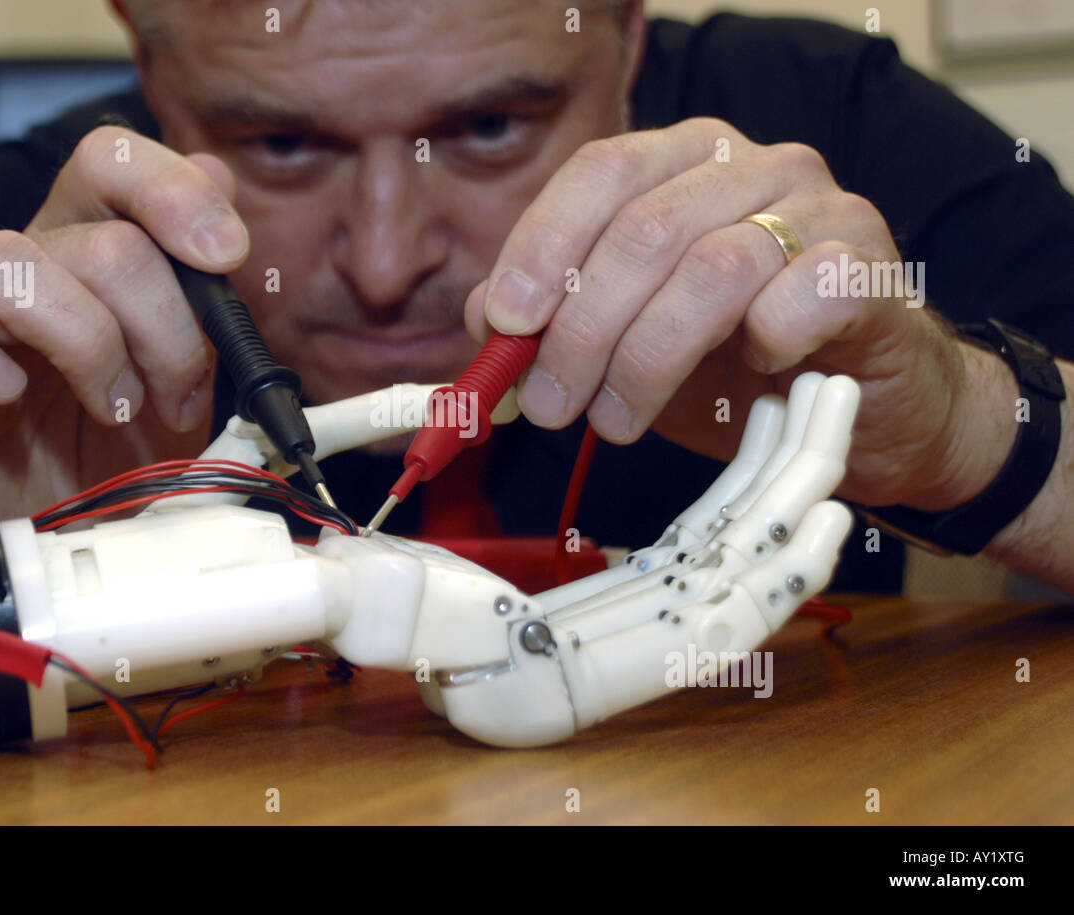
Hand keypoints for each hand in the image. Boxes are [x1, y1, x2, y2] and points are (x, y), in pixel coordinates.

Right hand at [0, 126, 248, 550]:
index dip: (170, 189)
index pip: (109, 164)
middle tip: (174, 400)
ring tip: (113, 410)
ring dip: (89, 347)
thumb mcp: (186, 381)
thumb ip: (203, 289)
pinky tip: (6, 395)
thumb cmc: (111, 455)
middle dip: (165, 331)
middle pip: (100, 240)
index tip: (224, 252)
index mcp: (92, 255)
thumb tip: (218, 174)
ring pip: (10, 264)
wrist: (45, 537)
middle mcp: (29, 271)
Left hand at [464, 118, 1012, 510]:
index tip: (505, 322)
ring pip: (711, 267)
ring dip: (646, 359)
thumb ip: (557, 317)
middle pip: (645, 230)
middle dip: (580, 330)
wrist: (868, 405)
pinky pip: (802, 293)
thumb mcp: (628, 340)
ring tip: (617, 420)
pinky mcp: (871, 267)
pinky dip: (760, 342)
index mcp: (686, 164)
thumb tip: (485, 319)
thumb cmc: (739, 367)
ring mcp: (821, 209)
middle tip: (550, 405)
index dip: (542, 245)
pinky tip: (748, 375)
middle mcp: (755, 167)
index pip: (601, 172)